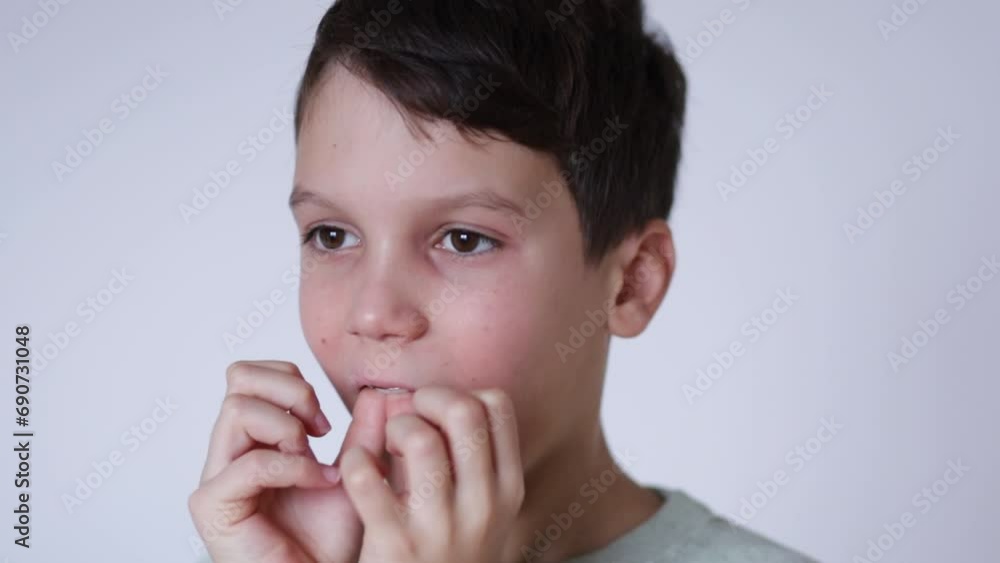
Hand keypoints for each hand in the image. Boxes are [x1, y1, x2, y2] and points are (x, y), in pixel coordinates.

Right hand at [188, 360, 388, 562]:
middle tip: (319, 429)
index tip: (325, 422)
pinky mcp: (212, 505)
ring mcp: (217, 476)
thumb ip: (365, 435)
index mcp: (254, 438)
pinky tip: (317, 484)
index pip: (253, 374)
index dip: (293, 381)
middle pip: (240, 377)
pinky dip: (291, 468)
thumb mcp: (355, 475)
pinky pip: (249, 464)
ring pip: (238, 408)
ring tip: (311, 461)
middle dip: (291, 391)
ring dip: (288, 429)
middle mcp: (230, 452)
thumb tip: (376, 392)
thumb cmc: (327, 542)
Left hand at [340, 386, 524, 562]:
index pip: (497, 406)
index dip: (461, 393)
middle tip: (408, 417)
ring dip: (395, 428)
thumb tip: (431, 397)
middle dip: (426, 398)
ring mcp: (441, 527)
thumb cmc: (449, 555)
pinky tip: (356, 468)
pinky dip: (355, 462)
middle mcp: (483, 505)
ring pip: (419, 439)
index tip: (438, 414)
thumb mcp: (481, 512)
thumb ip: (470, 461)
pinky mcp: (396, 546)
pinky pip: (367, 479)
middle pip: (463, 411)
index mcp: (507, 489)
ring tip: (387, 447)